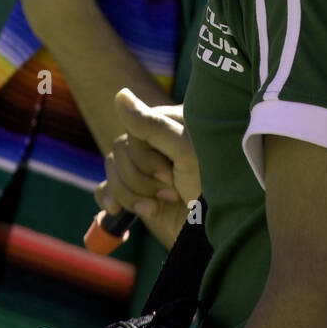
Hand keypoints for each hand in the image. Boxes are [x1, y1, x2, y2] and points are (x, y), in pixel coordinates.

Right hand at [94, 89, 201, 250]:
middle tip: (172, 191)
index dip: (145, 157)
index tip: (171, 174)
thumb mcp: (185, 151)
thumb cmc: (212, 185)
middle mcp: (156, 143)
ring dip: (133, 194)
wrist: (221, 232)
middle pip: (119, 151)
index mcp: (169, 123)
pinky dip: (110, 199)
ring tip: (159, 205)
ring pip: (112, 170)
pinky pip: (106, 188)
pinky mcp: (138, 193)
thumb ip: (152, 125)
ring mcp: (146, 169)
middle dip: (142, 179)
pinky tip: (118, 210)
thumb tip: (120, 95)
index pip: (133, 130)